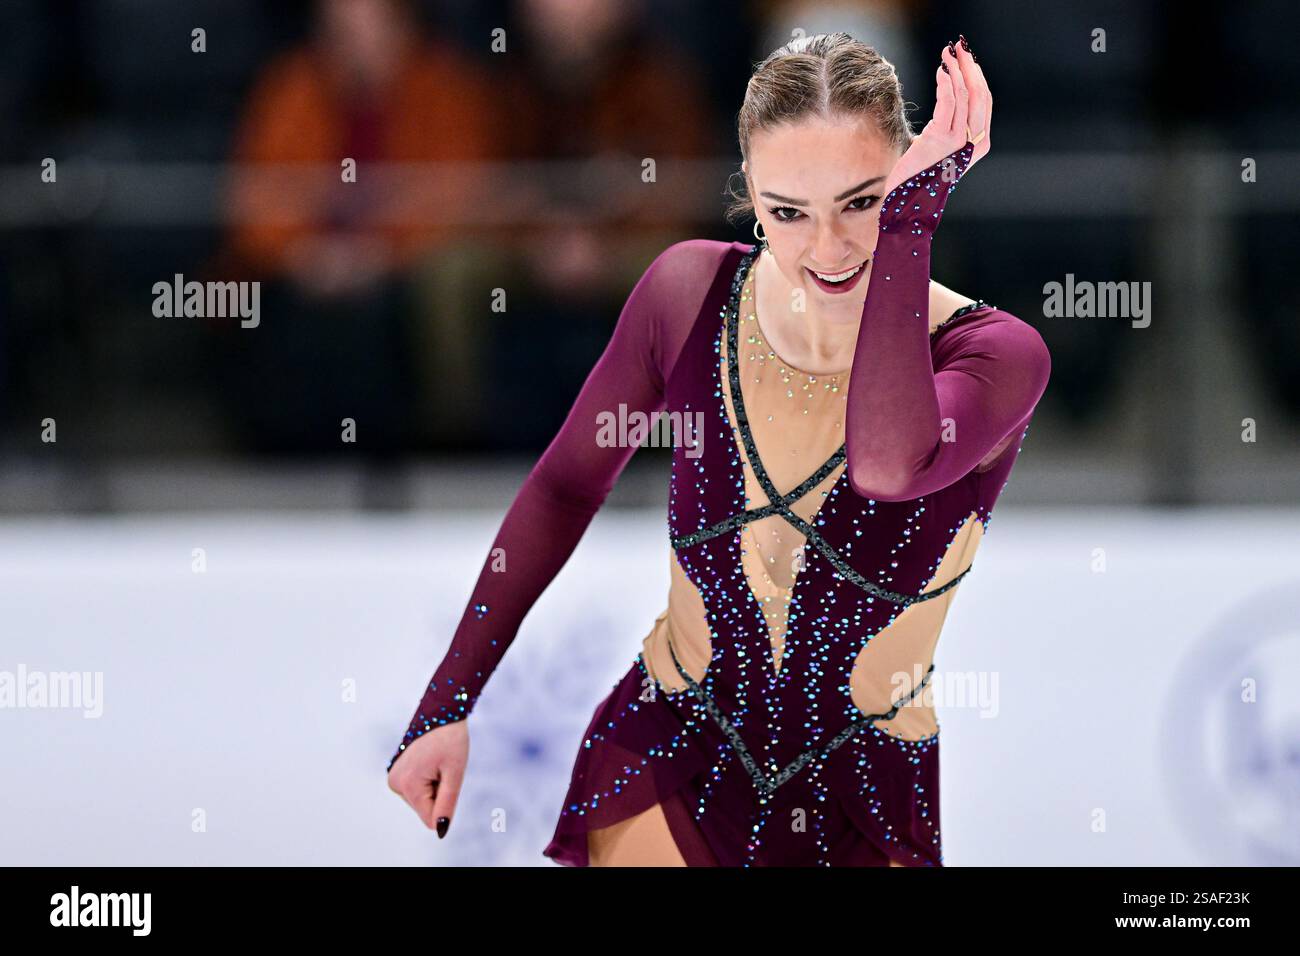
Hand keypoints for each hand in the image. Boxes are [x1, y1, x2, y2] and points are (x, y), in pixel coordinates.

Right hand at [387, 719, 468, 836]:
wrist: (441, 713)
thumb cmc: (451, 740)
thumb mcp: (455, 773)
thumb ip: (447, 803)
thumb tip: (440, 830)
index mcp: (408, 785)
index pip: (430, 818)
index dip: (446, 804)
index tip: (447, 778)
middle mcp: (396, 784)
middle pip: (425, 809)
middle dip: (439, 793)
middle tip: (443, 768)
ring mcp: (394, 779)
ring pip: (422, 800)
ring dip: (434, 786)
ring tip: (437, 763)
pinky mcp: (397, 775)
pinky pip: (417, 790)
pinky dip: (428, 781)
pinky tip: (430, 763)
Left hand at [881, 37, 991, 200]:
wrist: (904, 203)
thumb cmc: (919, 175)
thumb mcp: (939, 145)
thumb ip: (949, 124)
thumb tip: (949, 92)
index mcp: (979, 144)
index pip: (985, 101)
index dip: (977, 75)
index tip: (966, 57)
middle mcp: (975, 143)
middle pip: (980, 95)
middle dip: (970, 67)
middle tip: (959, 47)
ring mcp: (960, 143)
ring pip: (966, 96)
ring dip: (957, 70)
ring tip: (947, 53)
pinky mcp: (941, 141)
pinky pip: (949, 104)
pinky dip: (946, 84)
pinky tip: (940, 71)